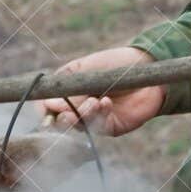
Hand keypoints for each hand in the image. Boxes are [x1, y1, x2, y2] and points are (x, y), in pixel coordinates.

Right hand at [38, 46, 164, 137]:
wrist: (144, 66)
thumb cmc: (113, 63)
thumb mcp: (83, 67)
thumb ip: (64, 81)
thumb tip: (46, 100)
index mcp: (69, 95)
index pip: (50, 109)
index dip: (46, 111)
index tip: (47, 106)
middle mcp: (79, 110)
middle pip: (62, 123)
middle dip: (62, 119)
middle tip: (66, 112)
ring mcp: (96, 120)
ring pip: (80, 126)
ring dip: (83, 115)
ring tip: (93, 101)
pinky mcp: (113, 127)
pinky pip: (100, 127)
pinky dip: (100, 115)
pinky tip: (106, 102)